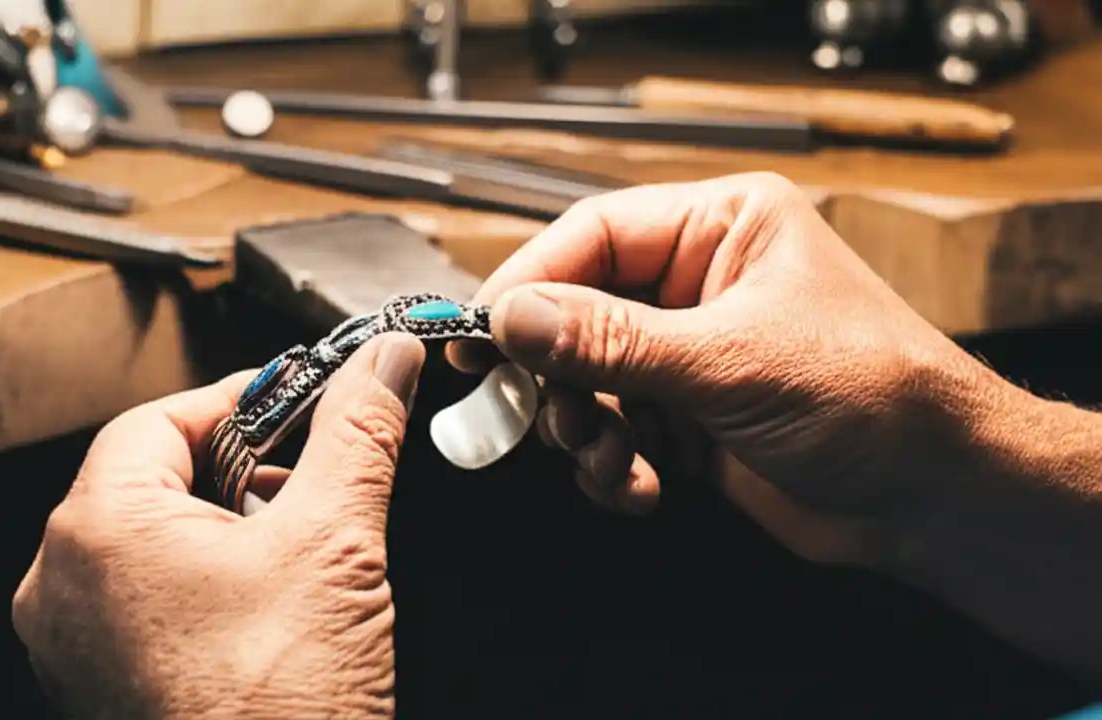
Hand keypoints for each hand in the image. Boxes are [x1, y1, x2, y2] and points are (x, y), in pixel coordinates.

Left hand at [13, 333, 424, 718]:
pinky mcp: (102, 681)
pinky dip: (207, 579)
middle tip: (312, 479)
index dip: (244, 400)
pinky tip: (268, 604)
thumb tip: (383, 364)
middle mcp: (62, 584)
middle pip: (156, 475)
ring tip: (299, 550)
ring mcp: (76, 640)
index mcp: (97, 531)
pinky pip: (147, 596)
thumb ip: (358, 434)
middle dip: (244, 467)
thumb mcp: (335, 543)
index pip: (164, 418)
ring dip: (230, 524)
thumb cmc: (279, 709)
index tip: (304, 401)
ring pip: (154, 538)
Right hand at [452, 172, 1011, 569]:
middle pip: (576, 309)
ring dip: (582, 428)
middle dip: (555, 372)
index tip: (479, 332)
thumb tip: (514, 314)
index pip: (593, 234)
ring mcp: (688, 351)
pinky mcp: (685, 415)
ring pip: (585, 378)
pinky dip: (611, 466)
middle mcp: (698, 281)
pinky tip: (638, 488)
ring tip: (609, 461)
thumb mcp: (731, 359)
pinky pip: (611, 430)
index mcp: (720, 227)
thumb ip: (612, 339)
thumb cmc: (873, 396)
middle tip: (541, 413)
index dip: (528, 281)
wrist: (935, 498)